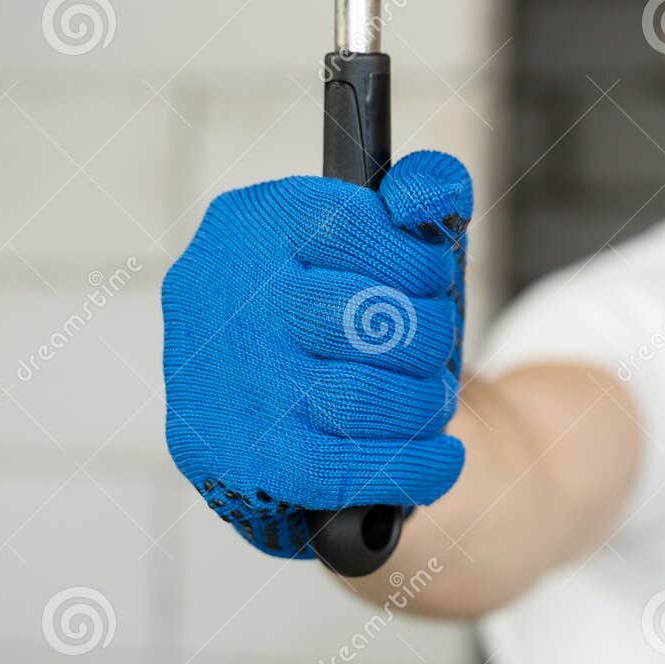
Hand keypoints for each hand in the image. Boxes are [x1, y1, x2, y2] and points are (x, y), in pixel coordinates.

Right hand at [162, 151, 470, 557]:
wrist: (257, 409)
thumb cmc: (326, 310)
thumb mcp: (367, 233)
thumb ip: (416, 194)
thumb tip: (433, 194)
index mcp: (249, 225)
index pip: (349, 225)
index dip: (415, 258)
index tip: (432, 279)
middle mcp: (222, 298)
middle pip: (366, 318)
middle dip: (428, 339)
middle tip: (436, 350)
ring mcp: (225, 384)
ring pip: (361, 398)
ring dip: (424, 404)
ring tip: (433, 400)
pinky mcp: (237, 459)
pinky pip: (343, 469)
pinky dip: (413, 465)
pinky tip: (442, 457)